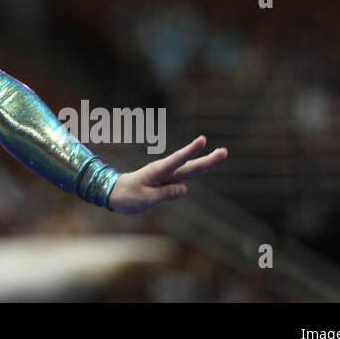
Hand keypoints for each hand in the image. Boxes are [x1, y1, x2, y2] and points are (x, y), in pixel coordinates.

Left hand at [107, 135, 227, 214]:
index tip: (202, 139)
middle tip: (225, 151)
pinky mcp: (166, 180)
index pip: (177, 161)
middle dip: (207, 159)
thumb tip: (186, 188)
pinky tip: (207, 164)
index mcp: (158, 172)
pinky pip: (183, 176)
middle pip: (189, 166)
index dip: (190, 151)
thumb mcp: (146, 198)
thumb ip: (165, 193)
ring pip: (189, 169)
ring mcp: (167, 175)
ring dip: (205, 162)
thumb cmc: (128, 196)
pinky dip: (196, 169)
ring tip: (220, 154)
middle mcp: (164, 171)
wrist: (115, 193)